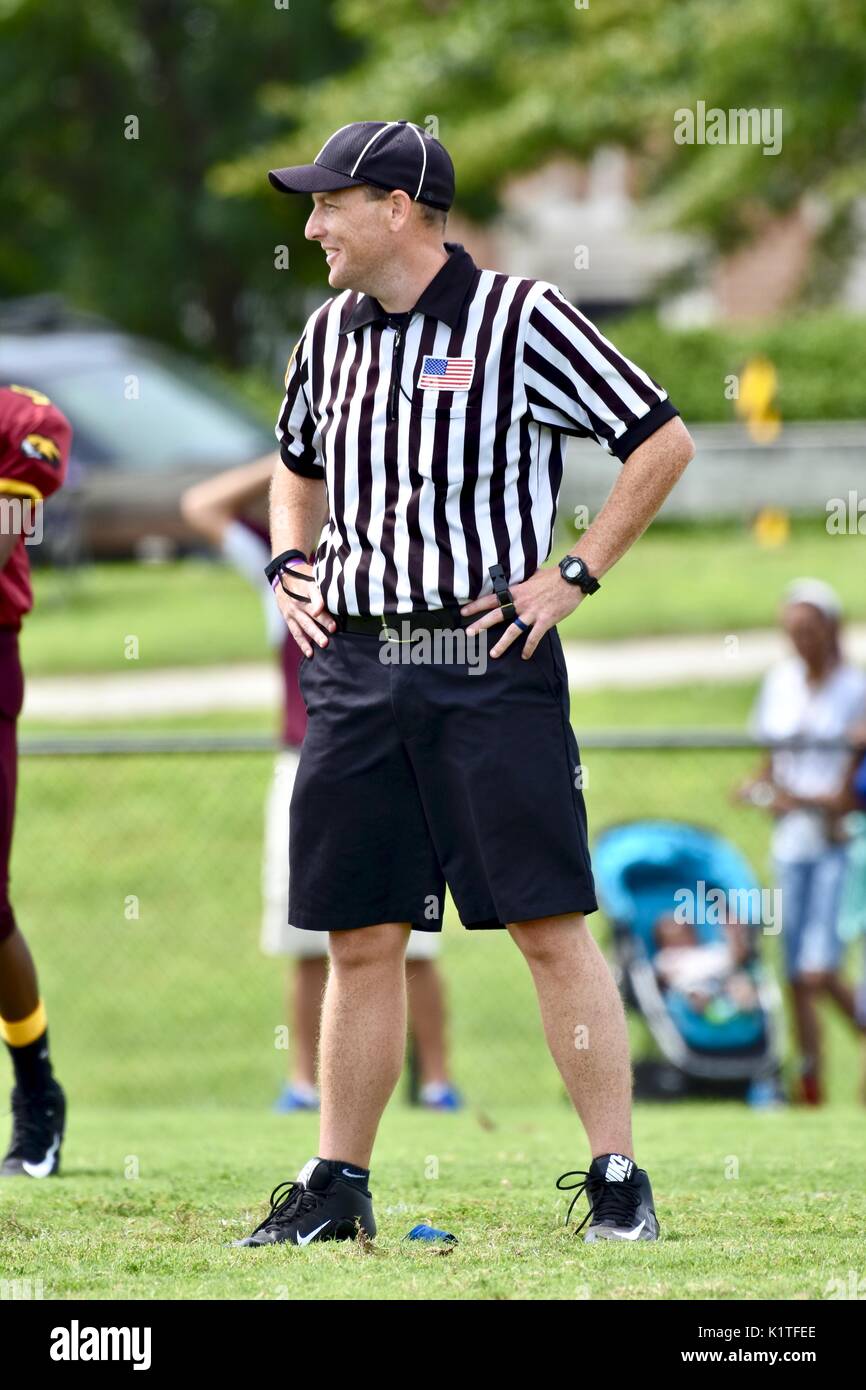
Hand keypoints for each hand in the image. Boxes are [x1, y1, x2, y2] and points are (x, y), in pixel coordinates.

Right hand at [273, 562, 336, 656]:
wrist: (282, 577)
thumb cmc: (303, 577)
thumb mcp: (313, 575)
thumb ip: (322, 588)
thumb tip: (338, 594)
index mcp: (306, 588)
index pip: (314, 595)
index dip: (320, 604)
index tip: (327, 614)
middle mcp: (298, 601)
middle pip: (310, 614)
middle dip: (321, 624)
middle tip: (331, 632)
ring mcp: (292, 611)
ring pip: (303, 626)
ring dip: (313, 636)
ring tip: (323, 644)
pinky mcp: (288, 619)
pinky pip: (296, 632)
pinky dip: (302, 643)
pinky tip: (310, 653)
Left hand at [460, 566, 582, 658]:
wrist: (572, 578)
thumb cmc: (553, 576)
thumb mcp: (533, 575)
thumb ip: (522, 581)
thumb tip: (515, 578)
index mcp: (517, 591)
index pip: (491, 599)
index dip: (476, 605)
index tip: (463, 612)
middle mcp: (521, 602)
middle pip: (497, 615)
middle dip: (481, 624)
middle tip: (469, 633)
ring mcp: (533, 612)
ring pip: (513, 630)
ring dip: (502, 643)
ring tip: (494, 654)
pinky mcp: (545, 620)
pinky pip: (535, 637)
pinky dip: (529, 647)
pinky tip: (525, 656)